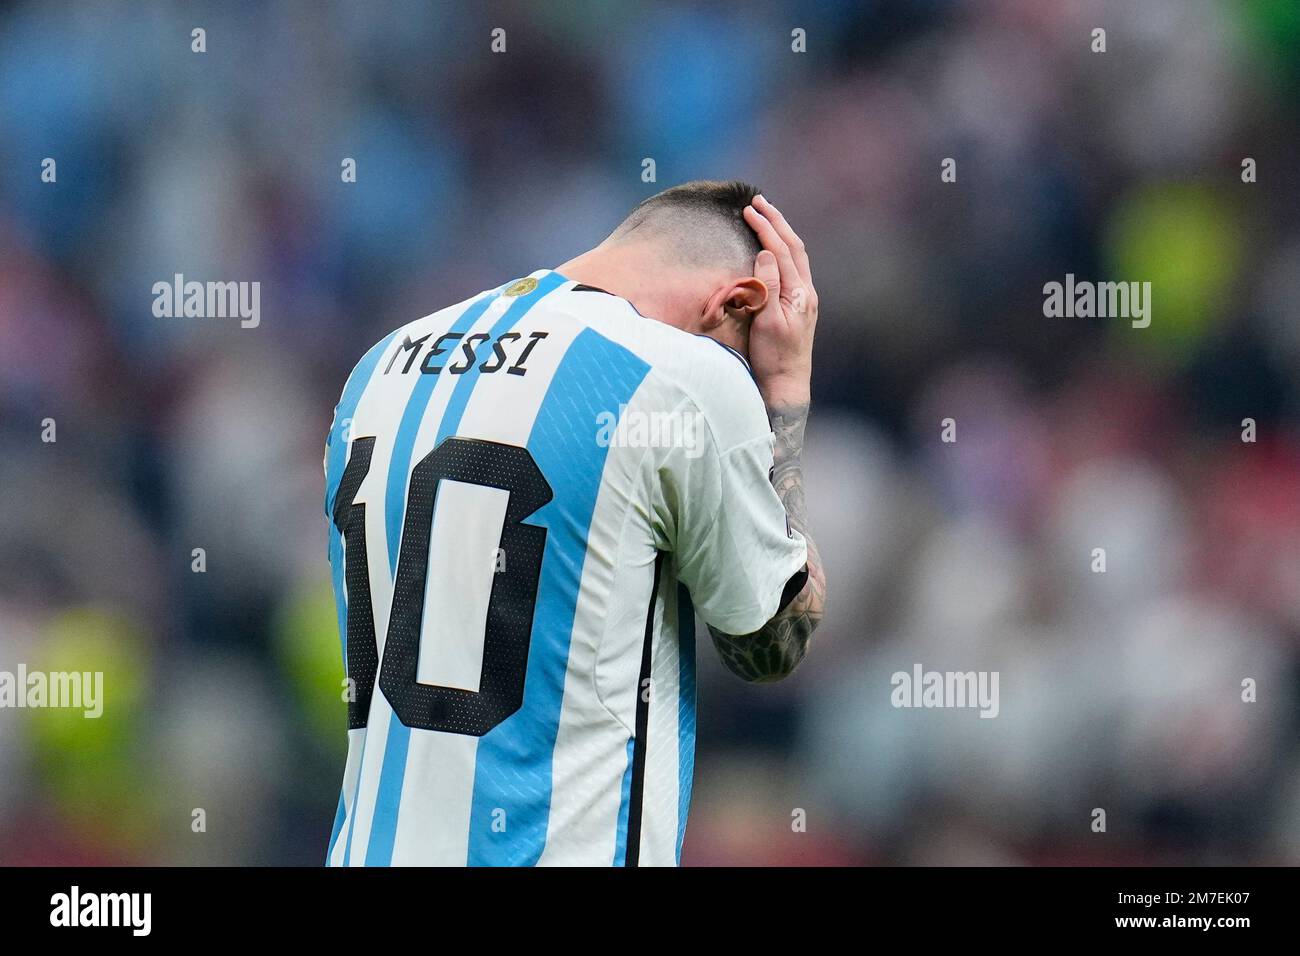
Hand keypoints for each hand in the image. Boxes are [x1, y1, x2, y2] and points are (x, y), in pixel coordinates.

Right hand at [743, 195, 817, 407]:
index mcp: (799, 294)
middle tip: (758, 202)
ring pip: (795, 257)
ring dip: (781, 234)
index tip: (749, 210)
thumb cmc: (774, 358)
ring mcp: (804, 301)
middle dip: (777, 222)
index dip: (766, 227)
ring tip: (766, 217)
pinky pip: (792, 269)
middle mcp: (806, 293)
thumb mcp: (767, 322)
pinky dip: (782, 251)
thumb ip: (768, 286)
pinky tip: (774, 249)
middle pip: (794, 247)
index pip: (782, 251)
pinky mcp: (798, 309)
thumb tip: (767, 252)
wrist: (786, 387)